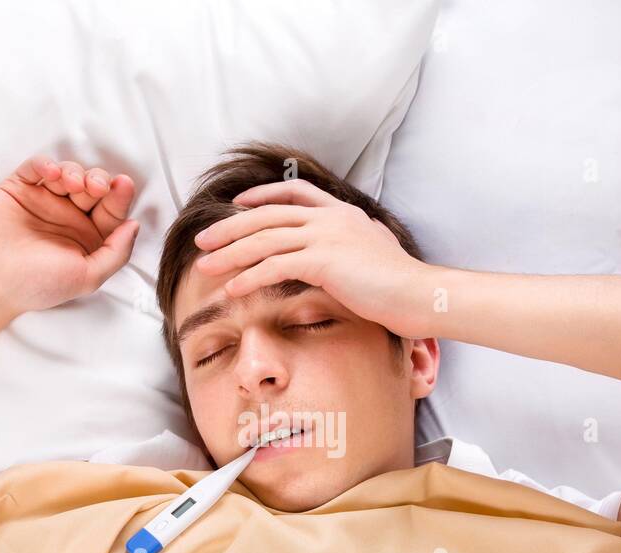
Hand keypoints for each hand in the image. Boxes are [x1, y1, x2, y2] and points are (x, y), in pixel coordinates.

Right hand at [0, 153, 139, 317]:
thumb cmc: (37, 285)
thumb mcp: (87, 277)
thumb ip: (116, 252)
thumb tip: (134, 225)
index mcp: (87, 238)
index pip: (111, 210)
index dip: (120, 195)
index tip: (123, 185)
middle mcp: (67, 218)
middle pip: (92, 187)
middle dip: (98, 181)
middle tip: (96, 187)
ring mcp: (42, 201)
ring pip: (68, 173)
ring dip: (75, 172)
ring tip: (72, 184)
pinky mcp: (18, 189)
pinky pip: (36, 167)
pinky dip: (46, 164)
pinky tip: (51, 175)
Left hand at [191, 178, 437, 337]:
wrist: (418, 293)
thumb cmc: (400, 281)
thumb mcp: (376, 247)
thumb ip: (358, 238)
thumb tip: (357, 238)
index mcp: (341, 211)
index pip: (293, 191)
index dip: (261, 195)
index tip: (237, 204)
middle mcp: (329, 217)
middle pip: (266, 215)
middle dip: (229, 228)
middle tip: (202, 241)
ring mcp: (325, 237)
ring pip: (264, 240)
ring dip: (229, 254)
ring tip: (205, 268)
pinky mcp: (323, 262)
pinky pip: (275, 267)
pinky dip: (250, 277)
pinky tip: (232, 289)